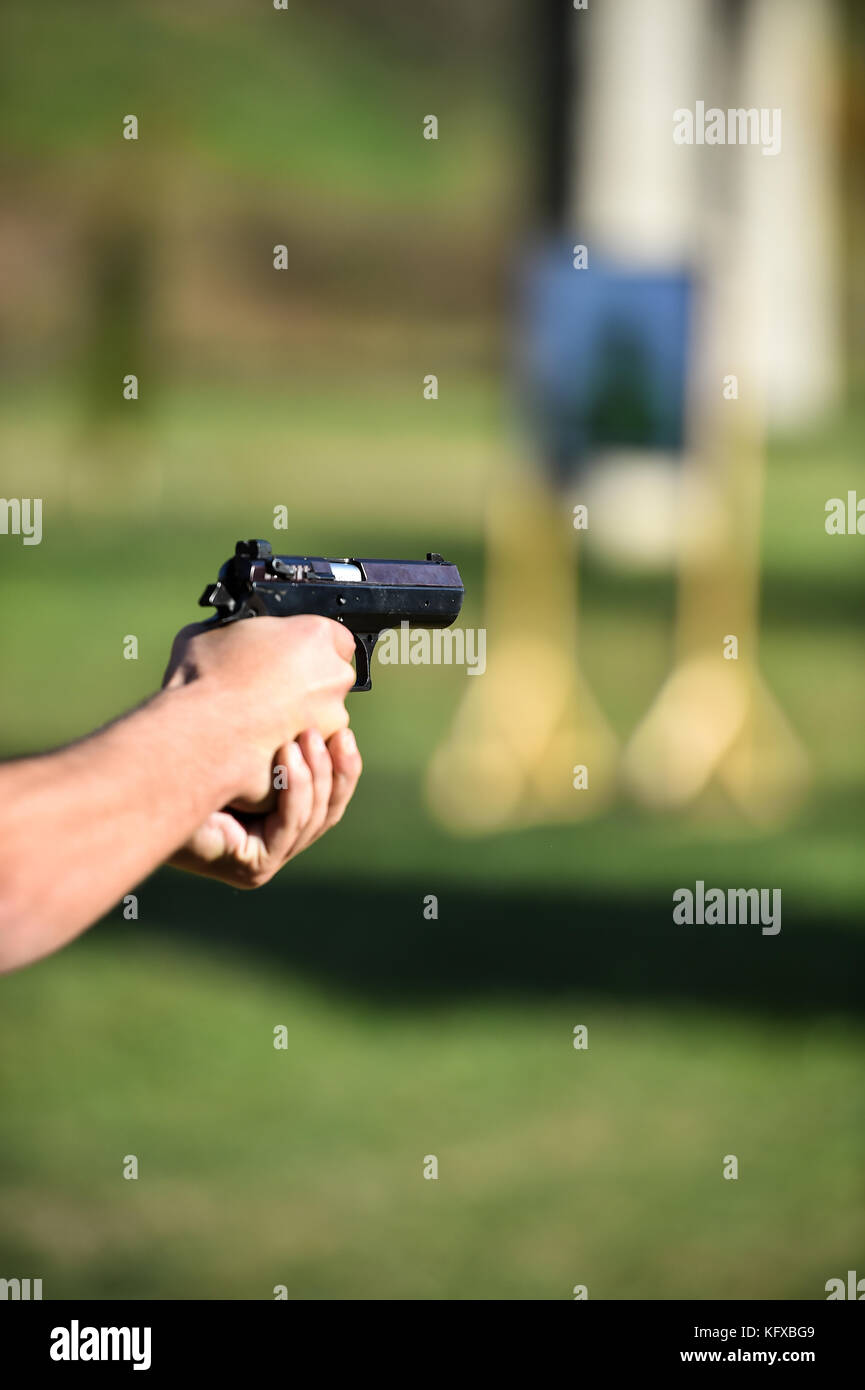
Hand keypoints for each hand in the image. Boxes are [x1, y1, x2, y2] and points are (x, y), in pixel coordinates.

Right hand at [162, 615, 356, 809]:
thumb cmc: (203, 679)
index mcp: (315, 635)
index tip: (291, 658)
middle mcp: (334, 675)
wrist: (197, 734)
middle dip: (307, 685)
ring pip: (324, 717)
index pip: (335, 639)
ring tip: (257, 722)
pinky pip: (310, 751)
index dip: (311, 649)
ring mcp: (332, 719)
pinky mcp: (320, 758)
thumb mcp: (214, 632)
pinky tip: (259, 745)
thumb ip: (243, 632)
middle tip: (270, 691)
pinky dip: (290, 748)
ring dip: (299, 719)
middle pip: (331, 679)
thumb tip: (234, 638)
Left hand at [169, 727, 361, 887]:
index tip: (345, 733)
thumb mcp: (248, 749)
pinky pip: (288, 827)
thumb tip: (316, 715)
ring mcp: (265, 862)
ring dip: (316, 776)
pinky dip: (294, 791)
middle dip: (338, 773)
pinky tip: (288, 758)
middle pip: (328, 813)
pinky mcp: (254, 869)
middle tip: (339, 733)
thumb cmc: (182, 764)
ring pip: (313, 820)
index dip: (343, 770)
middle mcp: (273, 847)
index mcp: (275, 822)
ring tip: (304, 738)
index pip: (327, 801)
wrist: (139, 791)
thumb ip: (279, 742)